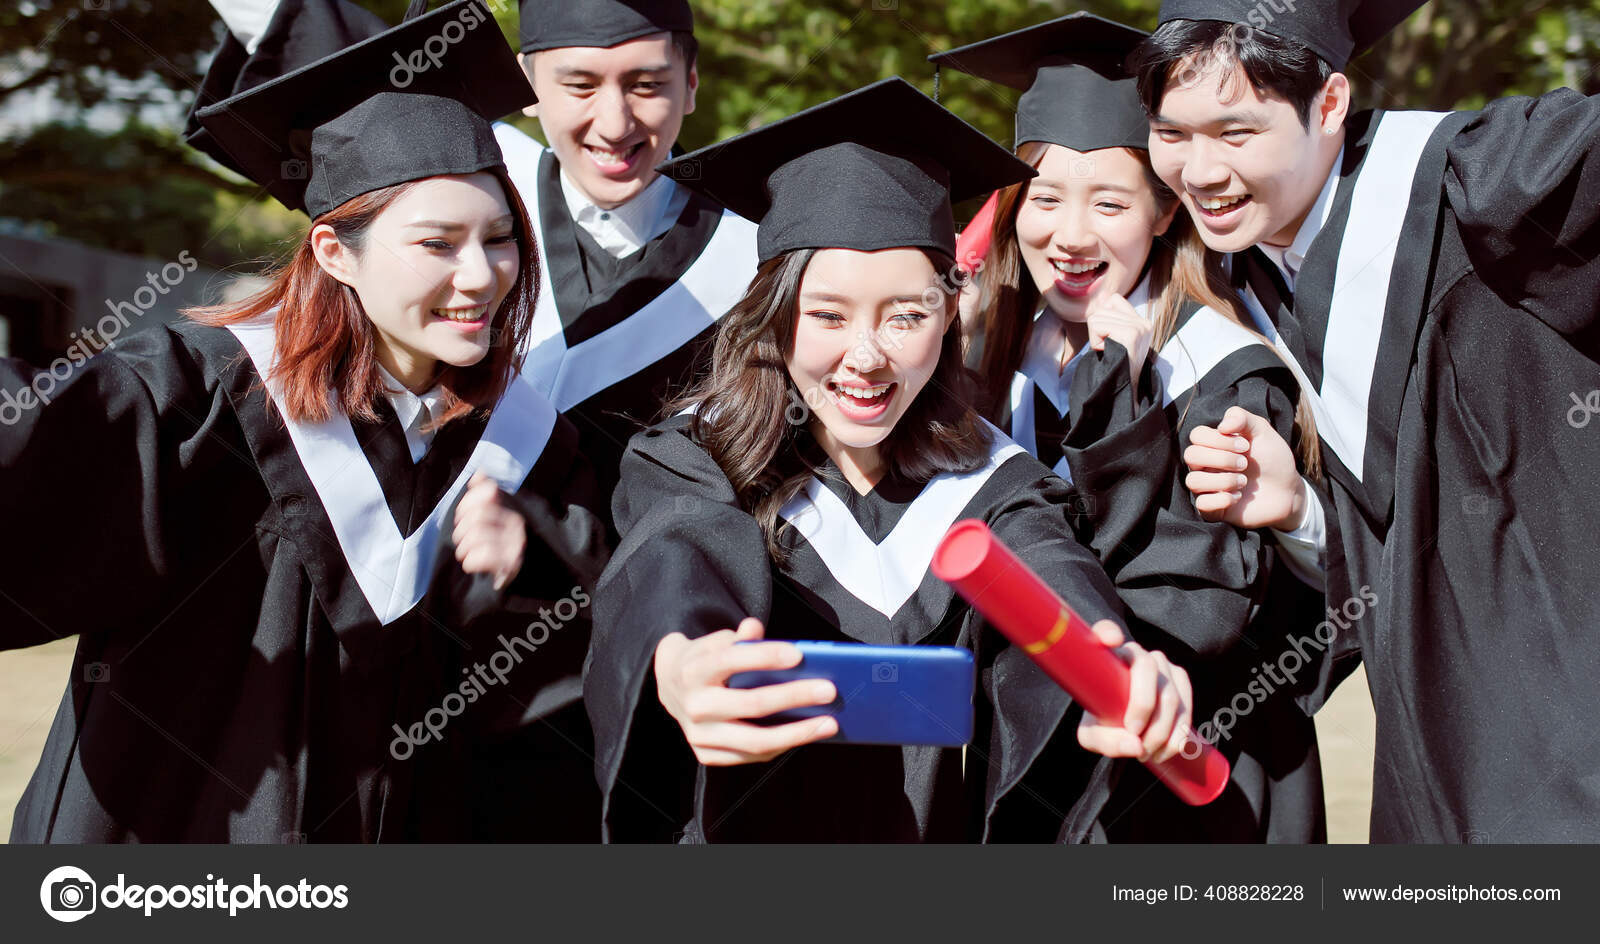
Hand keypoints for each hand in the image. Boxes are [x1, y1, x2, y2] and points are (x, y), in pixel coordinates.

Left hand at [453, 471, 525, 589]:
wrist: (513, 578)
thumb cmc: (495, 546)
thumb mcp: (490, 518)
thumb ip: (483, 495)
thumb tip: (479, 474)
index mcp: (511, 508)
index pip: (487, 491)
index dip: (467, 505)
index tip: (463, 518)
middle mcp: (516, 523)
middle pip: (477, 515)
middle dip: (460, 531)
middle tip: (463, 541)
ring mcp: (515, 543)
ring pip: (476, 536)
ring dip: (463, 549)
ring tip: (468, 554)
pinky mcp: (511, 564)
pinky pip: (482, 556)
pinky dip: (471, 562)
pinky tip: (475, 564)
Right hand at [654, 617, 838, 765]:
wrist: (670, 684)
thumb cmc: (705, 660)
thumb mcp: (717, 641)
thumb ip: (740, 637)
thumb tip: (756, 628)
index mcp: (694, 670)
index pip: (732, 660)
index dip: (766, 656)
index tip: (799, 655)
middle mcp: (694, 705)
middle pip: (751, 704)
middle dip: (794, 697)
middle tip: (829, 691)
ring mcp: (699, 735)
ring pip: (755, 740)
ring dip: (798, 733)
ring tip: (829, 723)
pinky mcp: (707, 754)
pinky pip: (751, 756)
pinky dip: (782, 746)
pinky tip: (806, 735)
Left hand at [1077, 620, 1194, 764]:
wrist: (1126, 725)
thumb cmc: (1102, 721)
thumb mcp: (1091, 736)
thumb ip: (1105, 741)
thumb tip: (1137, 745)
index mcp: (1106, 657)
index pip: (1104, 632)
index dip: (1108, 633)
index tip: (1111, 641)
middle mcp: (1135, 653)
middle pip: (1146, 668)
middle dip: (1144, 707)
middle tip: (1137, 741)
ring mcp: (1160, 664)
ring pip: (1169, 693)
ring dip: (1162, 731)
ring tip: (1146, 753)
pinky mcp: (1179, 678)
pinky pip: (1186, 704)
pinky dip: (1179, 733)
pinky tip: (1167, 750)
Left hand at [1085, 292, 1154, 383]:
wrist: (1125, 392)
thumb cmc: (1116, 367)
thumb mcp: (1116, 340)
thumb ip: (1111, 320)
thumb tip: (1103, 297)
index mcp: (1142, 322)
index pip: (1113, 300)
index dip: (1103, 317)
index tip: (1108, 338)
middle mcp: (1144, 323)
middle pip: (1102, 309)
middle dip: (1097, 330)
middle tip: (1109, 349)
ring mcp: (1139, 328)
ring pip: (1097, 318)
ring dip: (1096, 338)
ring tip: (1109, 352)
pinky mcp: (1131, 334)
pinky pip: (1098, 327)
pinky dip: (1096, 342)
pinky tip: (1108, 352)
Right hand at [1182, 406, 1305, 530]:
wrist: (1288, 491)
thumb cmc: (1273, 460)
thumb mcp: (1263, 432)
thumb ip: (1242, 418)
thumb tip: (1222, 425)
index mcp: (1214, 445)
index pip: (1197, 435)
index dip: (1219, 439)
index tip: (1245, 446)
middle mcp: (1206, 465)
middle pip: (1191, 456)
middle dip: (1222, 459)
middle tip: (1245, 464)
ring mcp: (1208, 487)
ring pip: (1193, 481)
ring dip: (1223, 480)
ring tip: (1244, 482)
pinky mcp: (1213, 508)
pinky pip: (1201, 504)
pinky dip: (1222, 499)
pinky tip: (1239, 497)